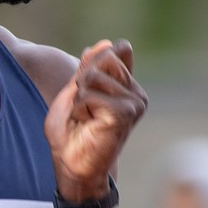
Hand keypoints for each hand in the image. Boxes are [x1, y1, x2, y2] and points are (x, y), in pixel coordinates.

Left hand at [45, 39, 147, 199]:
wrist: (71, 165)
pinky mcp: (125, 113)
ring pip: (94, 77)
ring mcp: (134, 103)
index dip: (92, 65)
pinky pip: (90, 94)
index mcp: (127, 86)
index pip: (115, 51)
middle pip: (104, 59)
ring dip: (79, 98)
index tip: (85, 90)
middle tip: (83, 108)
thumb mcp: (76, 91)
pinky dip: (80, 109)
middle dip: (83, 81)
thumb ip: (90, 67)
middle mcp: (136, 93)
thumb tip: (108, 42)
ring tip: (85, 118)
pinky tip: (87, 125)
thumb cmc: (71, 133)